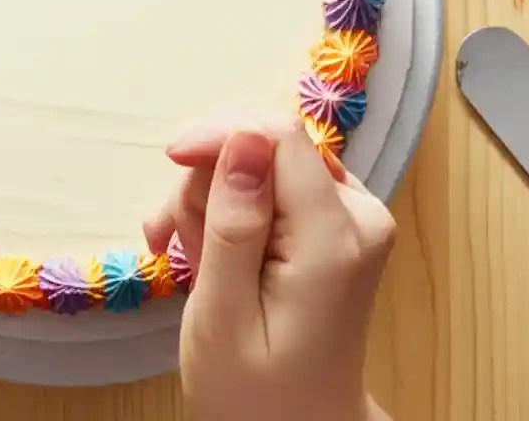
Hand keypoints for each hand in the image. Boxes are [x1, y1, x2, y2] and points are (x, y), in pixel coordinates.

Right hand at [145, 116, 395, 420]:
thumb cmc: (255, 394)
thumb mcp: (224, 316)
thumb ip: (235, 224)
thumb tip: (245, 138)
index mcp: (336, 239)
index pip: (279, 136)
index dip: (219, 133)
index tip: (170, 161)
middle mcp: (359, 215)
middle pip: (268, 146)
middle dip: (212, 180)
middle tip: (179, 241)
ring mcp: (353, 218)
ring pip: (264, 163)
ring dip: (214, 200)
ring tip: (190, 259)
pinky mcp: (337, 224)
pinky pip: (275, 187)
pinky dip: (232, 211)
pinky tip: (205, 251)